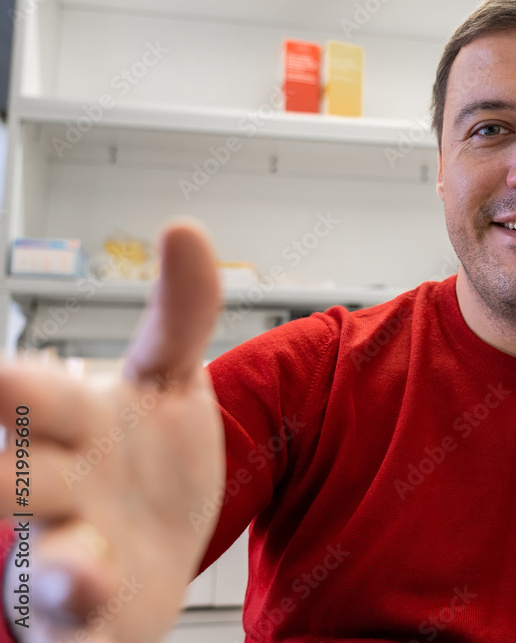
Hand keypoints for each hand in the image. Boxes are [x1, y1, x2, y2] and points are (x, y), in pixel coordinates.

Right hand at [1, 222, 225, 641]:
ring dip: (60, 571)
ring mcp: (66, 553)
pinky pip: (77, 631)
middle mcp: (50, 486)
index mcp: (66, 420)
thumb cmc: (148, 454)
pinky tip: (101, 614)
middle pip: (15, 479)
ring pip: (45, 562)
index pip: (23, 392)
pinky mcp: (91, 615)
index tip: (4, 382)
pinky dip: (83, 626)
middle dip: (9, 476)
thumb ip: (181, 311)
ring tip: (85, 575)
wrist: (167, 540)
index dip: (5, 387)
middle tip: (13, 454)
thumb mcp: (170, 377)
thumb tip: (184, 227)